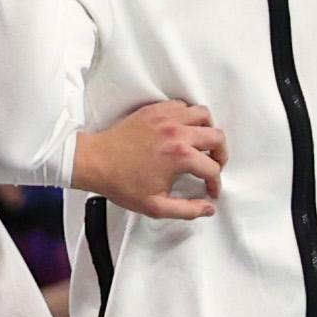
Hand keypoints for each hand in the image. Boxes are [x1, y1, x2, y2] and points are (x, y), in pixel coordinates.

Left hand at [73, 99, 224, 220]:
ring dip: (208, 130)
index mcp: (180, 156)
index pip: (212, 169)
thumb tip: (208, 208)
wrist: (95, 162)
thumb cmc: (122, 183)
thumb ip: (187, 210)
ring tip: (203, 145)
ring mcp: (167, 117)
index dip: (215, 184)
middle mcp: (178, 132)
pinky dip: (189, 116)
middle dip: (221, 155)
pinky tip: (184, 130)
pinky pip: (183, 105)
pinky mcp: (155, 109)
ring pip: (204, 114)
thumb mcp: (155, 206)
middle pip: (217, 137)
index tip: (210, 190)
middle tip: (214, 166)